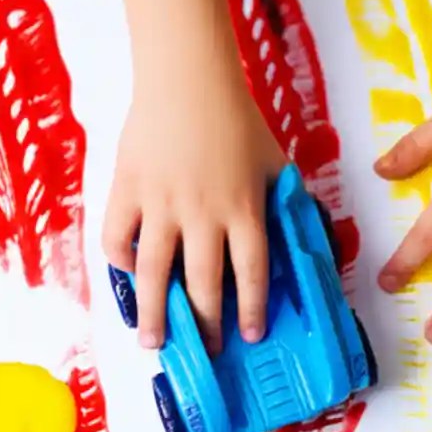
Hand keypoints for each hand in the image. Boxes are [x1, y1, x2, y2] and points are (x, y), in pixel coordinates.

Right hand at [103, 43, 286, 353]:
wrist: (188, 79)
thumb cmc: (236, 120)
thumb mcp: (276, 163)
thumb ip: (290, 204)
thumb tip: (315, 239)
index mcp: (244, 208)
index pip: (249, 272)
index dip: (249, 309)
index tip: (248, 336)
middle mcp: (203, 213)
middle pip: (202, 283)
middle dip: (205, 324)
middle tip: (205, 352)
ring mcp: (161, 203)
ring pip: (153, 272)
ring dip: (153, 313)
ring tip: (152, 342)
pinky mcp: (127, 189)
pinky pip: (117, 236)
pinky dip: (120, 260)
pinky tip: (127, 276)